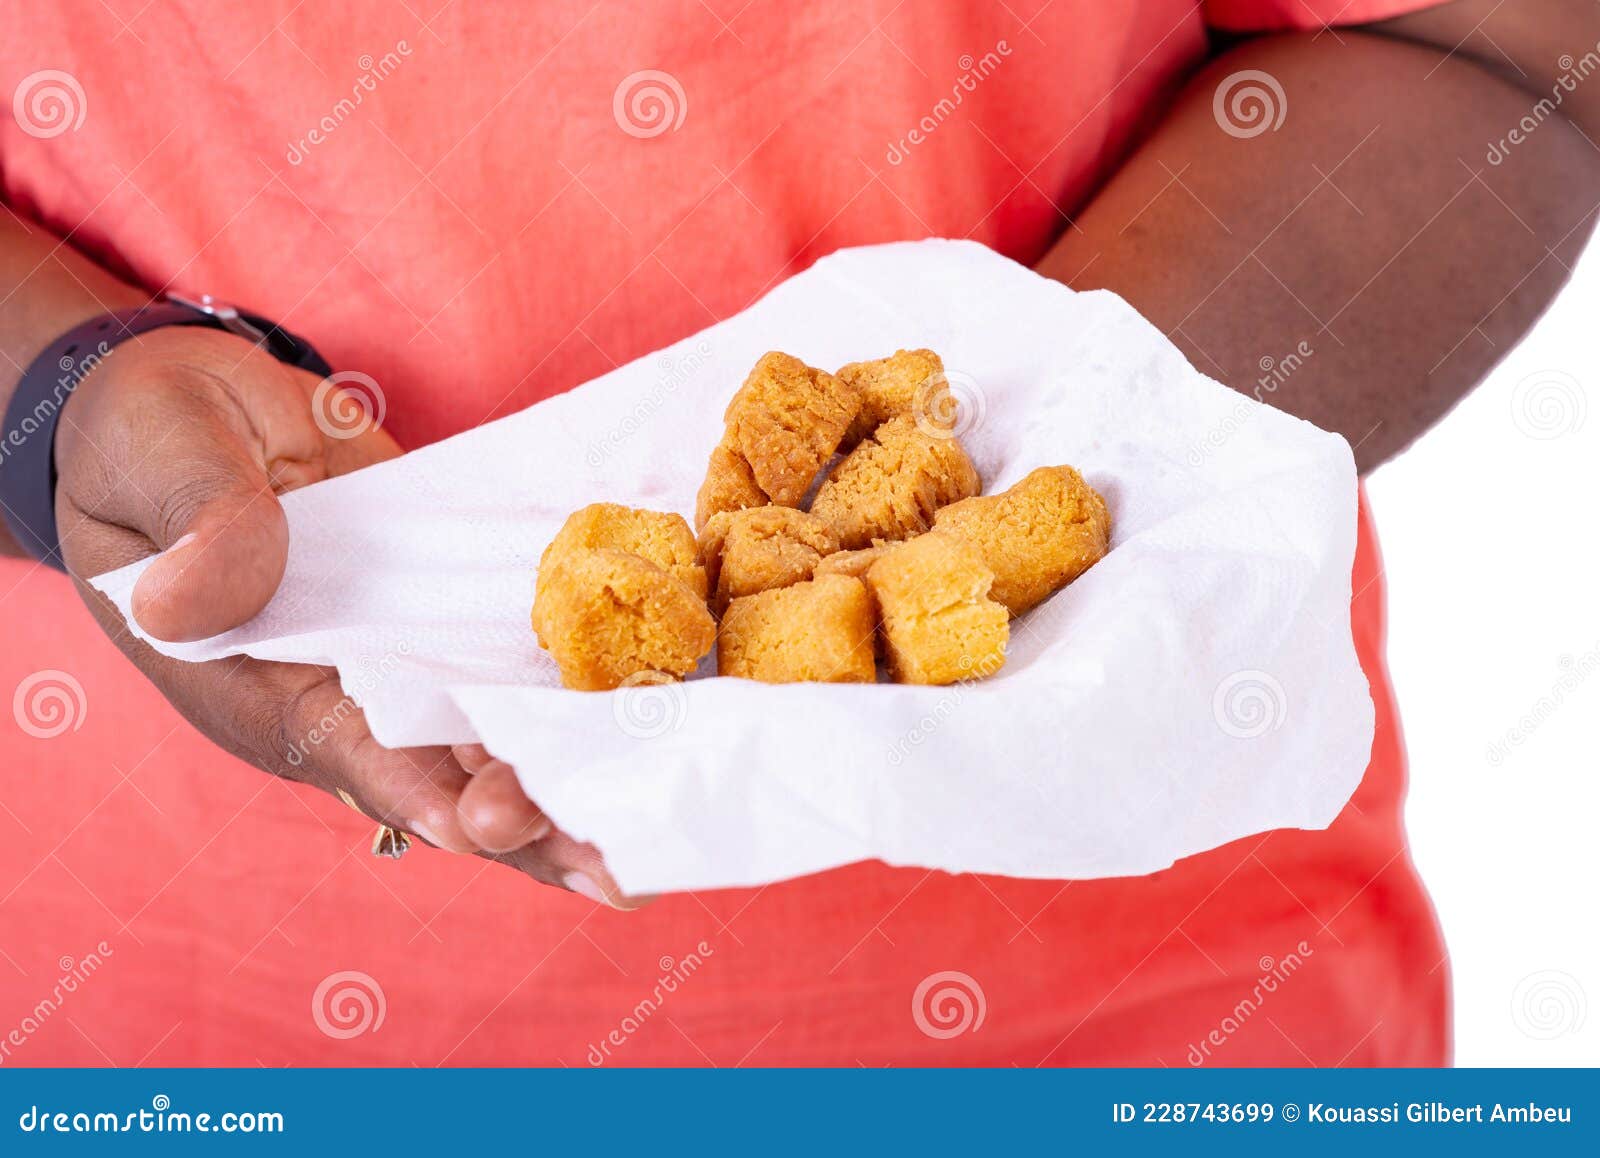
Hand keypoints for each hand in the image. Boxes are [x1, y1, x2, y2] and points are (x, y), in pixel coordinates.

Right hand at [55, 326, 642, 906]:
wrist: (200, 404)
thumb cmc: (150, 441)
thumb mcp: (159, 463)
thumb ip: (198, 524)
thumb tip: (191, 599)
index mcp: (264, 686)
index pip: (350, 752)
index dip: (421, 791)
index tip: (489, 822)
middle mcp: (352, 692)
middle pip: (450, 774)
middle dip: (530, 817)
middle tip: (612, 855)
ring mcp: (415, 652)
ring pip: (504, 729)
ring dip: (579, 773)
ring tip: (661, 821)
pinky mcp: (460, 604)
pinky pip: (528, 651)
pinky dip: (592, 677)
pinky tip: (672, 702)